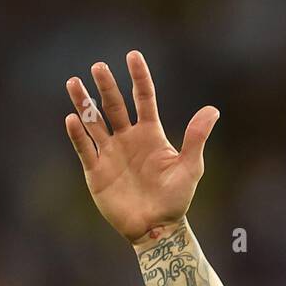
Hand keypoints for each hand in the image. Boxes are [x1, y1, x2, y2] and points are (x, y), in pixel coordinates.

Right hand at [64, 51, 218, 245]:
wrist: (157, 229)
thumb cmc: (175, 200)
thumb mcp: (190, 168)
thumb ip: (196, 138)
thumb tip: (213, 109)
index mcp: (150, 134)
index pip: (143, 98)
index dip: (138, 77)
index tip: (133, 56)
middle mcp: (128, 138)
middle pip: (114, 105)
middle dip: (106, 86)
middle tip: (98, 67)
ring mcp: (111, 153)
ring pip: (94, 122)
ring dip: (84, 103)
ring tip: (73, 82)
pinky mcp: (96, 171)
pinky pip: (84, 149)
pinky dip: (77, 135)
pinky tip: (72, 119)